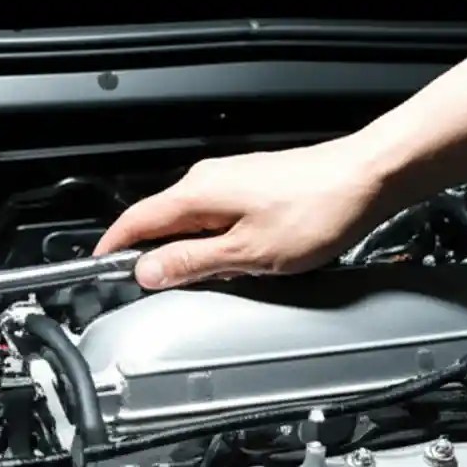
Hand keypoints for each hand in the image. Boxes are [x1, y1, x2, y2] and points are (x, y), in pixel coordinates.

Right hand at [93, 136, 402, 288]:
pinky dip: (210, 241)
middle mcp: (208, 180)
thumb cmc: (316, 211)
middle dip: (149, 254)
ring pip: (190, 221)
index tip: (99, 267)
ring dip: (185, 250)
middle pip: (161, 221)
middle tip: (147, 288)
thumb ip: (192, 264)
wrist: (367, 178)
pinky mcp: (253, 187)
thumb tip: (148, 272)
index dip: (113, 247)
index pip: (135, 221)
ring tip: (195, 280)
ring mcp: (232, 181)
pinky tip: (228, 260)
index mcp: (197, 194)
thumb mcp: (246, 254)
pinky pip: (215, 218)